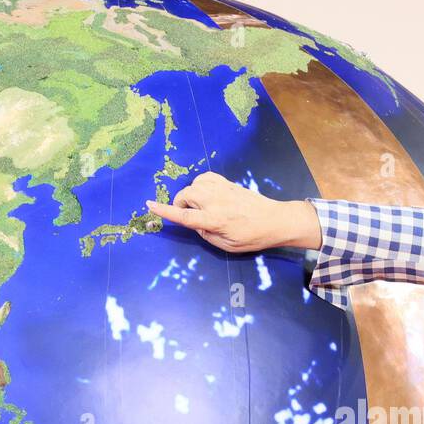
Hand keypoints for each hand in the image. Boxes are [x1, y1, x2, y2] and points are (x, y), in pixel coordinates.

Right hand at [145, 171, 321, 252]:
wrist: (275, 220)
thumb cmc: (252, 237)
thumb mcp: (227, 245)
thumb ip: (206, 234)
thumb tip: (195, 224)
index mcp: (214, 220)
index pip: (183, 216)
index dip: (164, 212)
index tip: (149, 205)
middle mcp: (215, 201)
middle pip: (185, 196)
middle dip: (181, 205)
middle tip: (191, 216)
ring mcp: (222, 188)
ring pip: (193, 185)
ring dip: (191, 195)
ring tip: (201, 206)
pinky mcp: (227, 182)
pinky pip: (205, 177)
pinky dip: (200, 185)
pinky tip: (207, 194)